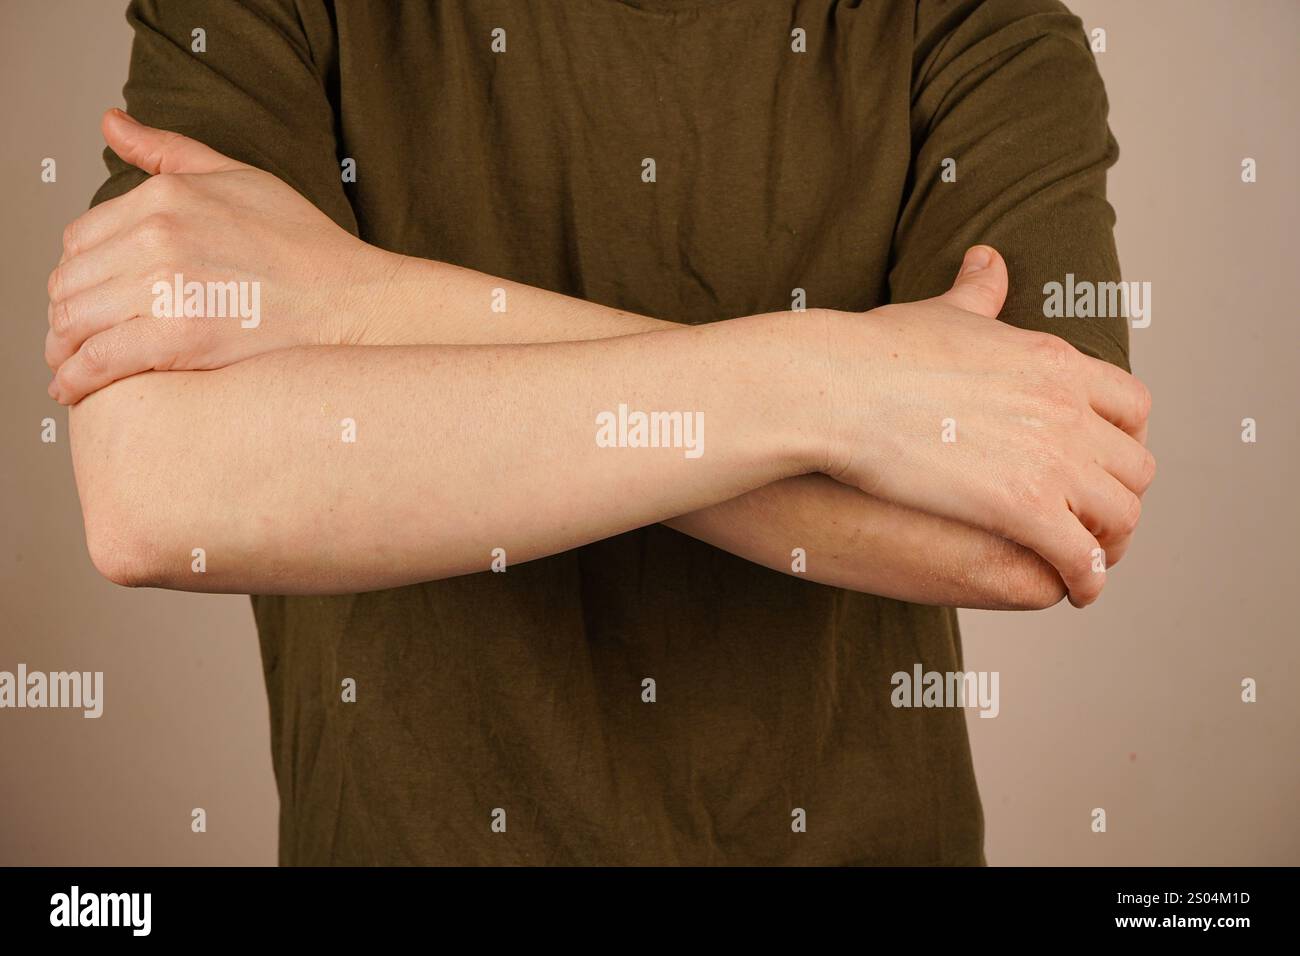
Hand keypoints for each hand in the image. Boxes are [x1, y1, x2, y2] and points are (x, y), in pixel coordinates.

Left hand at [45, 109, 399, 403]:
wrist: (352, 301)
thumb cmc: (306, 245)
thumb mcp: (237, 177)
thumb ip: (167, 151)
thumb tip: (111, 123)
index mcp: (164, 196)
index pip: (80, 239)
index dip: (79, 273)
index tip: (90, 297)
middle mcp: (157, 236)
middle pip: (71, 282)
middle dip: (66, 314)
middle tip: (77, 338)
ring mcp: (165, 287)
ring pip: (75, 322)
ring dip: (62, 350)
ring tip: (70, 366)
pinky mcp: (177, 337)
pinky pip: (100, 360)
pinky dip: (76, 379)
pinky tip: (73, 388)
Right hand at [820, 246, 1154, 606]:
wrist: (839, 388)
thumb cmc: (876, 352)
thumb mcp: (944, 314)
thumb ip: (978, 292)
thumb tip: (989, 259)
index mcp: (1055, 361)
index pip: (1132, 406)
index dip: (1122, 441)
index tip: (1100, 462)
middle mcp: (1068, 409)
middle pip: (1135, 465)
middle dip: (1119, 496)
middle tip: (1094, 519)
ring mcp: (1052, 460)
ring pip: (1121, 514)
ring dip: (1111, 542)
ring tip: (1090, 562)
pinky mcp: (1024, 508)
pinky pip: (1083, 557)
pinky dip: (1089, 578)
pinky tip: (1076, 590)